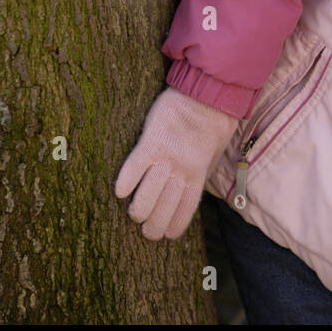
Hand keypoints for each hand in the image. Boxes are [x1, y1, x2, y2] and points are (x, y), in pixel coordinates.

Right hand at [114, 87, 238, 239]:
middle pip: (162, 211)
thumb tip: (186, 196)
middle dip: (151, 227)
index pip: (183, 213)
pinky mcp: (151, 142)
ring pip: (146, 197)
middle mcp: (182, 172)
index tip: (163, 235)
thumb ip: (198, 177)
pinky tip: (119, 191)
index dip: (171, 228)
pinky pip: (134, 168)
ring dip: (136, 210)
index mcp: (198, 178)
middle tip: (144, 227)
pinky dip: (125, 182)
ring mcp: (167, 158)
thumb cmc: (210, 127)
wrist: (208, 95)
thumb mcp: (211, 157)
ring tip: (133, 212)